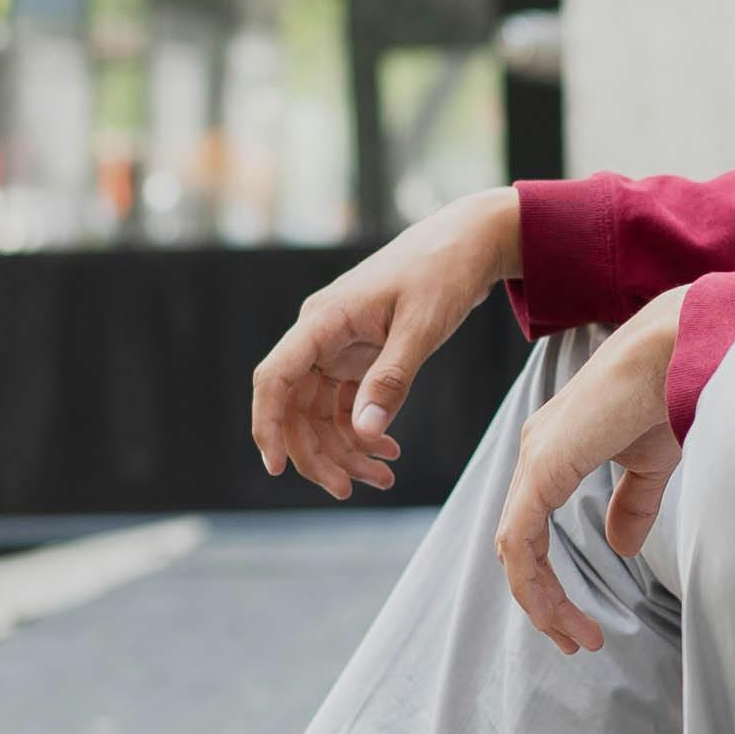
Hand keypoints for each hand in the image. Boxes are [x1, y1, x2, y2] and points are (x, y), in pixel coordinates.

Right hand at [249, 189, 525, 499]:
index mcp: (323, 321)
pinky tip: (388, 453)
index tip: (275, 468)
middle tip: (348, 490)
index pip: (275, 378)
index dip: (267, 425)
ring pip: (320, 412)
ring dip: (344, 450)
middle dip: (317, 453)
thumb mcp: (421, 327)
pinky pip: (346, 404)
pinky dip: (363, 432)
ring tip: (383, 478)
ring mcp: (338, 347)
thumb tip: (363, 433)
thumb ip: (392, 380)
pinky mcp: (359, 355)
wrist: (467, 243)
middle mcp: (321, 335)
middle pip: (294, 406)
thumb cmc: (442, 272)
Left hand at [495, 291, 688, 649]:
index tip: (584, 624)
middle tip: (577, 642)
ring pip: (514, 550)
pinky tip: (558, 612)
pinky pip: (521, 540)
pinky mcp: (543, 468)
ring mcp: (535, 460)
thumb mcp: (650, 463)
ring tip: (576, 638)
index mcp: (554, 452)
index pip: (533, 530)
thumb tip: (619, 547)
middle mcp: (535, 455)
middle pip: (518, 546)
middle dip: (544, 602)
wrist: (681, 352)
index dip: (551, 582)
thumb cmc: (670, 393)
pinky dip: (533, 582)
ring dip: (541, 602)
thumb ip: (632, 504)